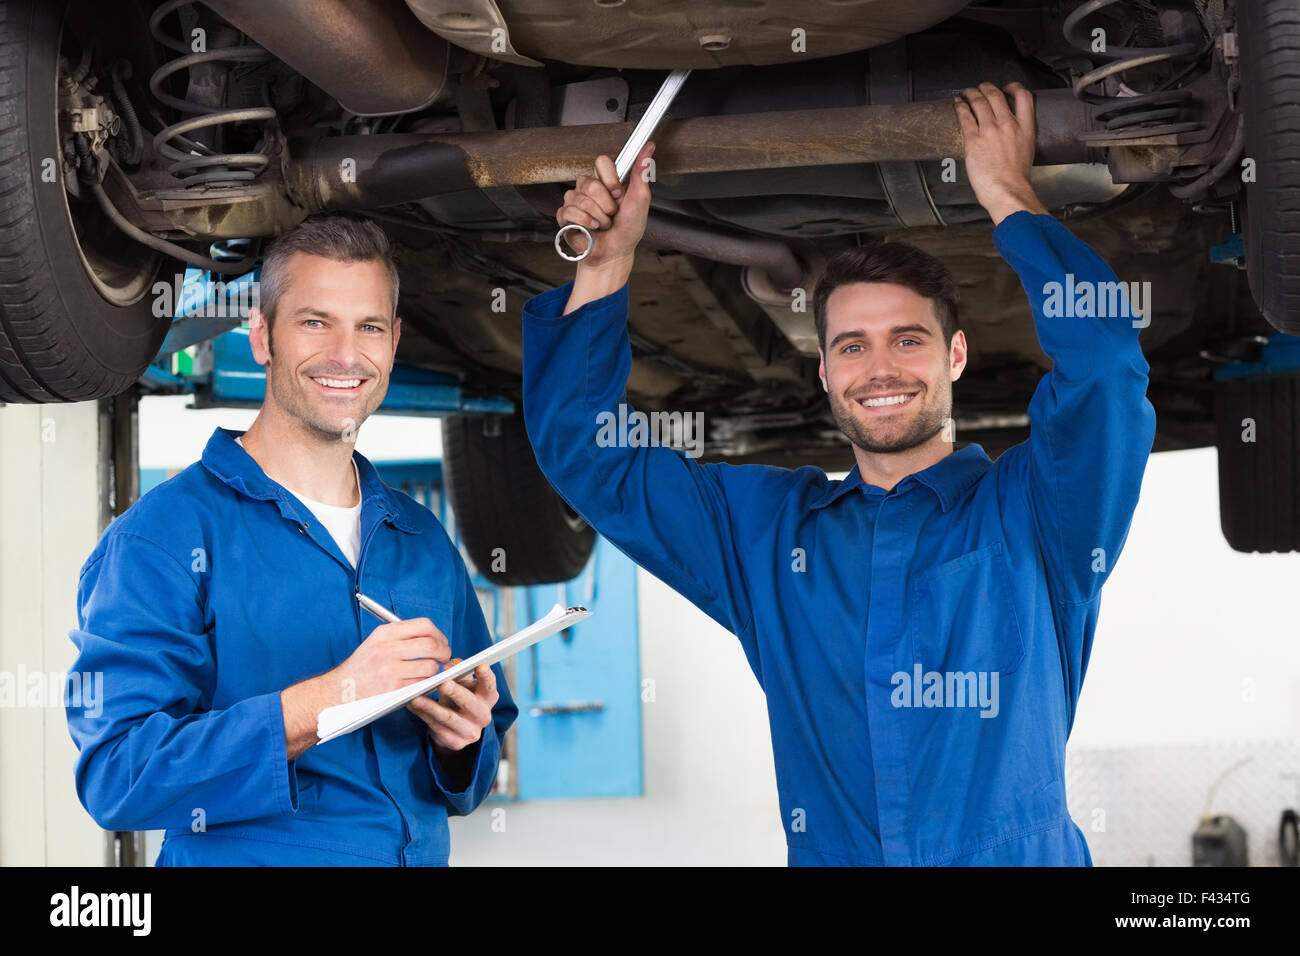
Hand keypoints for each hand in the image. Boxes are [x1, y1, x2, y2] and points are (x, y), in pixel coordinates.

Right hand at [330, 616, 450, 703]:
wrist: (341, 690)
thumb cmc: (362, 667)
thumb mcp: (376, 642)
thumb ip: (401, 636)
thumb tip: (432, 636)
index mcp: (385, 633)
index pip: (423, 625)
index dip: (438, 634)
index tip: (441, 641)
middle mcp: (387, 648)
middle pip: (431, 644)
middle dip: (443, 652)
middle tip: (444, 657)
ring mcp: (390, 669)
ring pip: (429, 666)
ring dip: (433, 671)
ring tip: (426, 672)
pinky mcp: (393, 688)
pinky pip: (420, 684)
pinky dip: (423, 685)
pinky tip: (417, 683)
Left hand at [407, 660, 498, 752]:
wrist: (455, 729)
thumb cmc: (460, 698)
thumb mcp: (462, 685)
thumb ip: (460, 673)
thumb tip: (450, 666)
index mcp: (488, 697)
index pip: (489, 685)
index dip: (486, 676)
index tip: (480, 665)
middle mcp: (483, 716)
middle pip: (470, 703)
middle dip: (456, 693)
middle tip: (443, 684)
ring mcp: (470, 731)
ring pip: (449, 717)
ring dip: (431, 707)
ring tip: (416, 698)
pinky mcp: (455, 742)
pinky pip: (436, 727)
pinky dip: (423, 715)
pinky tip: (412, 707)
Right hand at [556, 141, 655, 272]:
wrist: (616, 253)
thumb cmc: (628, 228)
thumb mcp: (640, 199)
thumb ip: (641, 172)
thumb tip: (649, 147)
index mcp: (606, 180)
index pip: (601, 161)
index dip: (610, 179)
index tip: (618, 194)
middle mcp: (588, 187)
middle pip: (590, 183)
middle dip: (606, 204)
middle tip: (612, 214)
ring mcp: (575, 200)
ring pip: (581, 199)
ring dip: (598, 217)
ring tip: (603, 224)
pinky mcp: (565, 215)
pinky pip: (569, 212)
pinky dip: (584, 223)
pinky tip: (591, 228)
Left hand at [954, 81, 1047, 225]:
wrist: (1007, 190)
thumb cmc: (1016, 179)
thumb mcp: (1027, 151)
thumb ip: (1019, 137)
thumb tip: (1010, 135)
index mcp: (1025, 128)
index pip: (1023, 96)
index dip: (1014, 87)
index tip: (1007, 88)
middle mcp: (1008, 124)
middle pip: (996, 95)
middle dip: (986, 88)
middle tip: (980, 88)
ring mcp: (990, 130)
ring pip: (979, 102)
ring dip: (970, 94)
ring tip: (966, 92)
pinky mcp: (974, 139)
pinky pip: (965, 116)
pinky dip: (960, 106)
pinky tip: (958, 103)